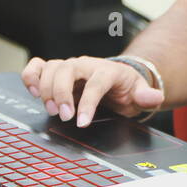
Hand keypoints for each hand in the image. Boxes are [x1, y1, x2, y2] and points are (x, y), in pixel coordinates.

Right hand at [22, 55, 163, 127]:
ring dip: (46, 89)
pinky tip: (33, 92)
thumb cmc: (126, 88)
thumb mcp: (140, 93)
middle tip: (64, 116)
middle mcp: (86, 65)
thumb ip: (146, 96)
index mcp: (107, 70)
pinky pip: (38, 66)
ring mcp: (70, 67)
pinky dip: (31, 76)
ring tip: (51, 109)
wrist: (118, 80)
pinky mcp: (57, 71)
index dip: (87, 102)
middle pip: (67, 70)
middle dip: (62, 94)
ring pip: (51, 68)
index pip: (95, 83)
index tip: (81, 122)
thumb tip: (155, 97)